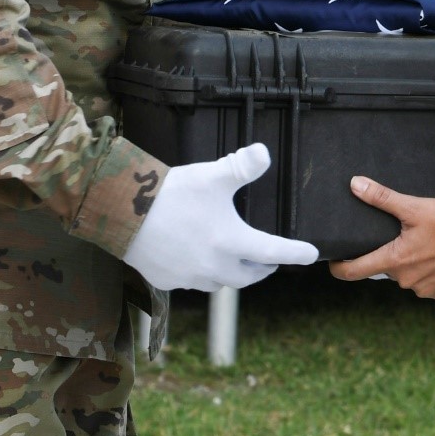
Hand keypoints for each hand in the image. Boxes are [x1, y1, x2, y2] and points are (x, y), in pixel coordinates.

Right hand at [123, 143, 317, 291]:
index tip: (312, 254)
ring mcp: (189, 277)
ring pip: (221, 282)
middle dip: (262, 268)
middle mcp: (214, 266)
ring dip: (233, 273)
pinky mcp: (166, 280)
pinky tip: (197, 261)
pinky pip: (192, 282)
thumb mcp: (211, 175)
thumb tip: (264, 153)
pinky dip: (202, 274)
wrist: (122, 213)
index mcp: (231, 242)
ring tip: (235, 261)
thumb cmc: (171, 194)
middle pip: (248, 276)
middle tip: (270, 261)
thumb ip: (241, 166)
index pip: (273, 251)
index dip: (295, 252)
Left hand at [328, 177, 434, 299]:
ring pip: (406, 275)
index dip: (340, 268)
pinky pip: (424, 282)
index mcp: (395, 260)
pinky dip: (427, 271)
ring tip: (425, 243)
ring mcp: (424, 288)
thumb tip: (355, 185)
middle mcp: (406, 280)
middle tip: (404, 235)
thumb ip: (381, 197)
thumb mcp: (412, 207)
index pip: (356, 271)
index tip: (332, 264)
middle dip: (390, 253)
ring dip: (410, 262)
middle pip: (386, 267)